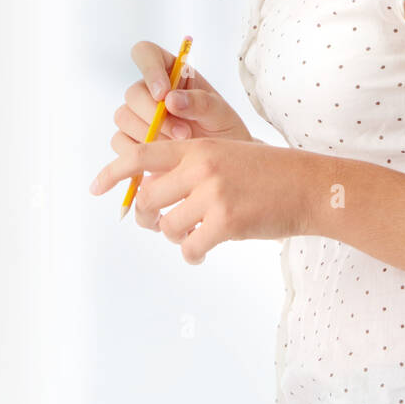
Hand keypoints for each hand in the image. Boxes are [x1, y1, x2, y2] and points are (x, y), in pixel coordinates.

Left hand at [87, 138, 324, 263]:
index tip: (95, 188)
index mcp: (198, 148)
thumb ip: (191, 168)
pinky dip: (192, 255)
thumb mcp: (226, 155)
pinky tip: (202, 253)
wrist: (308, 186)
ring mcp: (214, 194)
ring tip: (192, 236)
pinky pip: (191, 248)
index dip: (112, 172)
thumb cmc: (268, 173)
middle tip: (158, 224)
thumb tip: (153, 195)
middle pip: (148, 198)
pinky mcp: (227, 221)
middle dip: (147, 218)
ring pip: (168, 227)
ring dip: (176, 238)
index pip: (141, 155)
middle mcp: (201, 167)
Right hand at [117, 39, 256, 144]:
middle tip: (184, 133)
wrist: (219, 164)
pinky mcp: (129, 139)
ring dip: (150, 135)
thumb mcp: (221, 114)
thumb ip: (200, 103)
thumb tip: (171, 99)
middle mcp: (149, 90)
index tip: (163, 94)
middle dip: (155, 116)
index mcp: (172, 71)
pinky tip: (163, 158)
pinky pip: (119, 141)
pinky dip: (139, 151)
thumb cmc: (222, 130)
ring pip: (123, 117)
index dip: (149, 69)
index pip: (145, 53)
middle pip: (133, 92)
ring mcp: (137, 114)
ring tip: (181, 145)